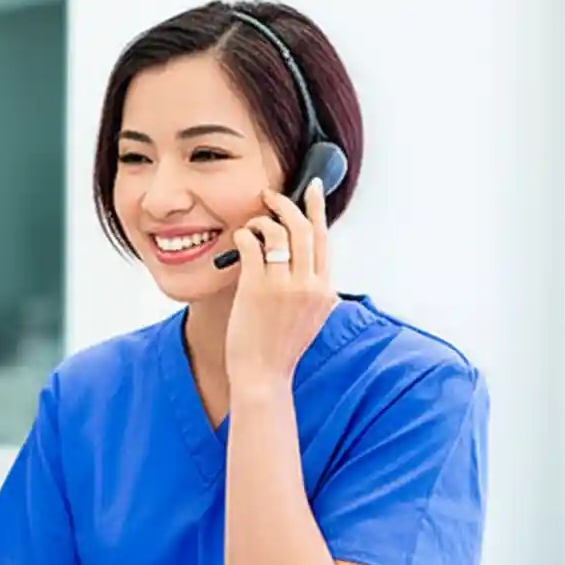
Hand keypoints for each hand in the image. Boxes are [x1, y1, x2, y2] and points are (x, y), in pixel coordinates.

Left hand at [225, 178, 338, 389]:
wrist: (263, 375)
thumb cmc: (280, 348)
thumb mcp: (311, 316)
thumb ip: (312, 288)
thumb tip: (303, 259)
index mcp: (325, 290)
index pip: (324, 239)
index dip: (316, 209)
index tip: (312, 189)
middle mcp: (308, 285)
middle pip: (303, 228)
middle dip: (286, 204)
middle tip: (270, 196)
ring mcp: (283, 287)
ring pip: (277, 233)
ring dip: (261, 220)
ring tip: (251, 223)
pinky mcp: (257, 289)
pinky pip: (251, 246)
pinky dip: (244, 235)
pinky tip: (239, 239)